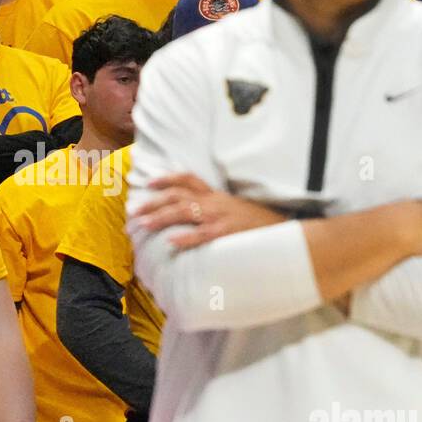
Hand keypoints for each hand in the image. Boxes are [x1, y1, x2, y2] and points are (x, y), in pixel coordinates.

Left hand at [130, 172, 286, 250]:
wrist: (287, 231)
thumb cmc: (260, 224)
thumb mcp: (236, 210)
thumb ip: (217, 209)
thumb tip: (197, 217)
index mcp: (217, 195)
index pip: (188, 179)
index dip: (167, 178)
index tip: (149, 183)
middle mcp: (215, 202)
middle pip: (177, 195)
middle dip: (153, 203)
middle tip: (133, 213)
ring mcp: (221, 217)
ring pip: (184, 212)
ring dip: (160, 217)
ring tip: (142, 224)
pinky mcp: (228, 234)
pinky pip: (203, 235)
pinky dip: (186, 238)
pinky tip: (171, 242)